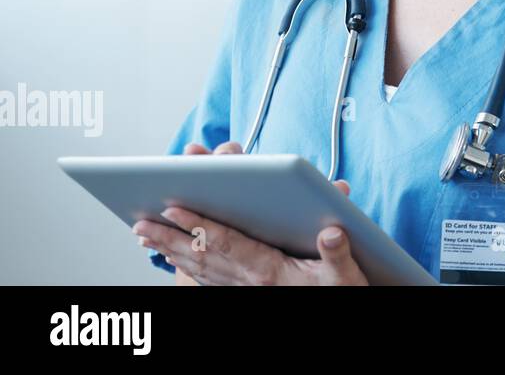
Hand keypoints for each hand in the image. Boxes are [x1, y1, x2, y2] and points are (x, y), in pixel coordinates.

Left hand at [133, 141, 368, 285]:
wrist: (334, 315)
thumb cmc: (339, 293)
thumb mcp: (346, 276)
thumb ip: (338, 254)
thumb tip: (333, 233)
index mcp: (269, 273)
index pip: (227, 244)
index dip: (199, 225)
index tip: (174, 208)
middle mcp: (249, 283)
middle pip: (201, 256)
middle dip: (169, 237)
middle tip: (141, 221)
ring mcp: (243, 290)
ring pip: (197, 268)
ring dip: (169, 250)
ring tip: (144, 235)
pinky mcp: (244, 293)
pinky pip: (205, 279)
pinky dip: (184, 266)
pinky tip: (173, 257)